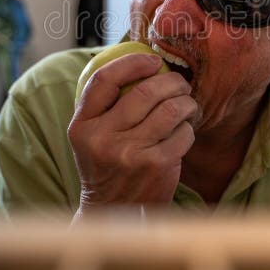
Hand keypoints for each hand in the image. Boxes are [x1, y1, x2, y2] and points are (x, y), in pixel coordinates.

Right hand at [67, 53, 196, 213]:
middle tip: (180, 83)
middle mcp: (102, 140)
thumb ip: (104, 103)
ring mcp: (130, 155)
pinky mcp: (156, 167)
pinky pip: (183, 134)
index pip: (103, 81)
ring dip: (186, 103)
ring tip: (187, 104)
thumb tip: (137, 59)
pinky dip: (188, 128)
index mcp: (82, 126)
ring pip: (170, 110)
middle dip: (171, 82)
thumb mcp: (90, 134)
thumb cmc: (105, 161)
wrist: (112, 211)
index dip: (131, 63)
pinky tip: (184, 131)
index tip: (152, 61)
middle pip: (145, 92)